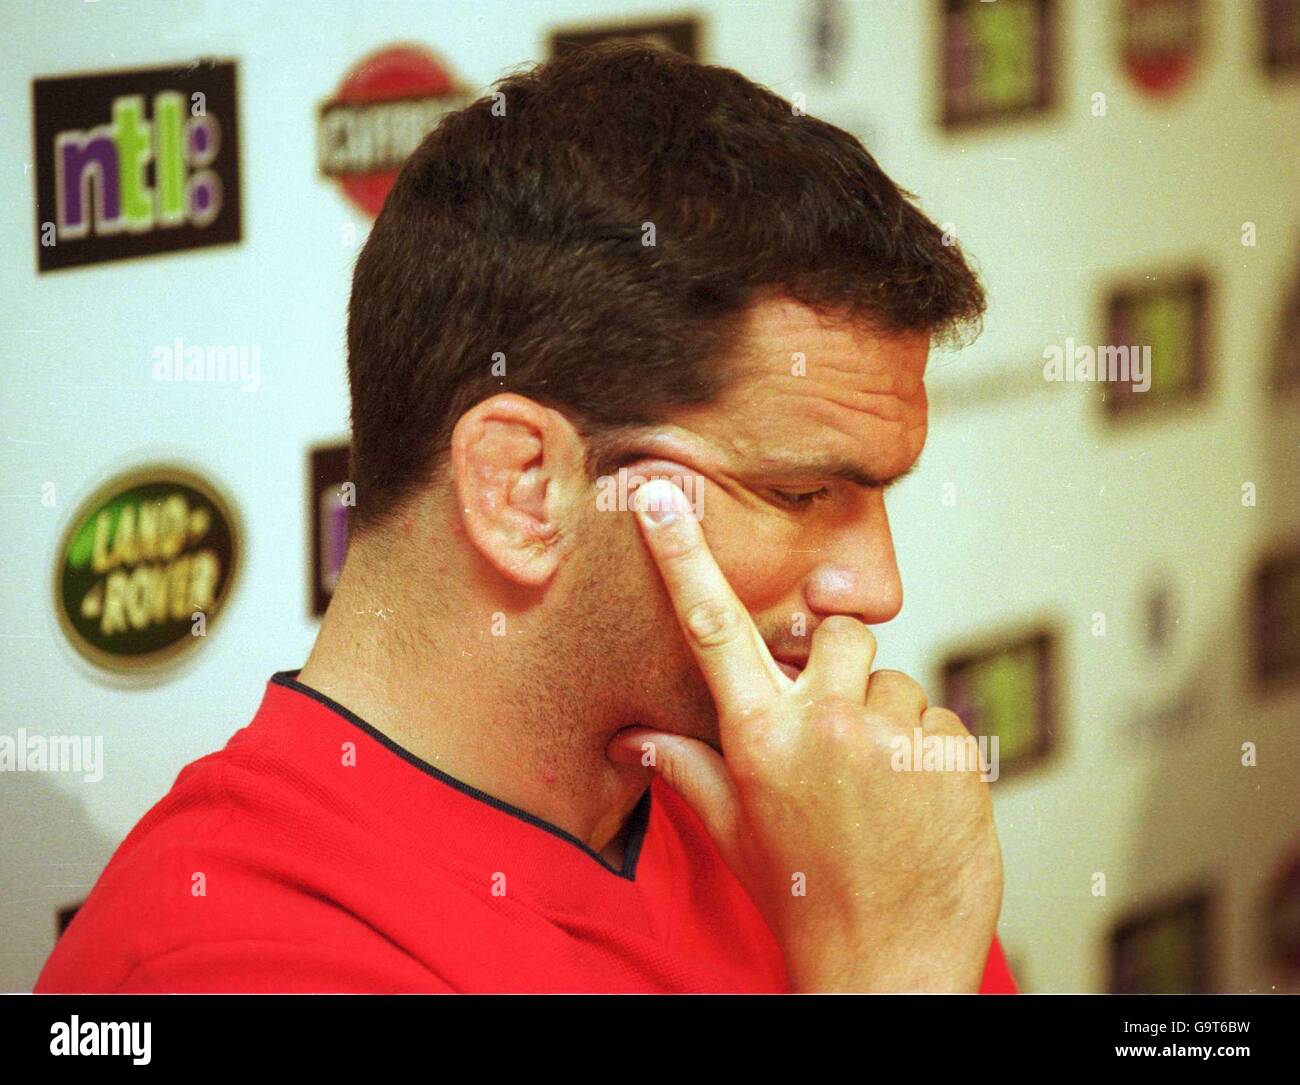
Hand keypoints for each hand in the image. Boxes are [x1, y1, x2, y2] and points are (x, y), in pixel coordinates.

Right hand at [608, 478, 1003, 991]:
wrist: (886, 966)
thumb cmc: (803, 900)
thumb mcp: (736, 832)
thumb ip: (687, 769)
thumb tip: (628, 741)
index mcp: (758, 738)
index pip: (712, 627)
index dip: (682, 556)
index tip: (661, 497)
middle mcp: (824, 725)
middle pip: (841, 634)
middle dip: (843, 668)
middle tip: (842, 733)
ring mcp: (893, 738)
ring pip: (899, 681)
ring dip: (891, 721)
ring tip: (881, 787)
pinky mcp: (954, 752)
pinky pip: (942, 717)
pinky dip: (933, 751)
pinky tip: (918, 801)